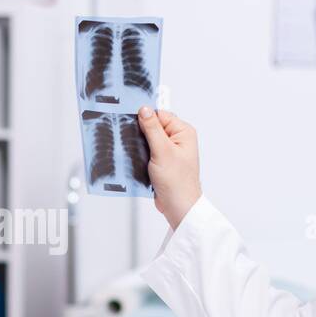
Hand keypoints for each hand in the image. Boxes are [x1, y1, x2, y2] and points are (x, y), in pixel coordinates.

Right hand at [137, 106, 201, 229]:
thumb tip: (144, 110)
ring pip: (148, 140)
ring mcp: (169, 151)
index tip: (132, 121)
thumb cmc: (177, 182)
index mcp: (183, 132)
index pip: (161, 115)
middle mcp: (178, 139)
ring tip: (137, 153)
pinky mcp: (161, 161)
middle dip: (142, 133)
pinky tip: (137, 160)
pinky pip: (147, 151)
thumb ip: (152, 129)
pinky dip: (140, 154)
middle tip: (133, 139)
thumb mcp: (162, 151)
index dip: (146, 118)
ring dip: (140, 145)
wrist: (178, 206)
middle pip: (154, 126)